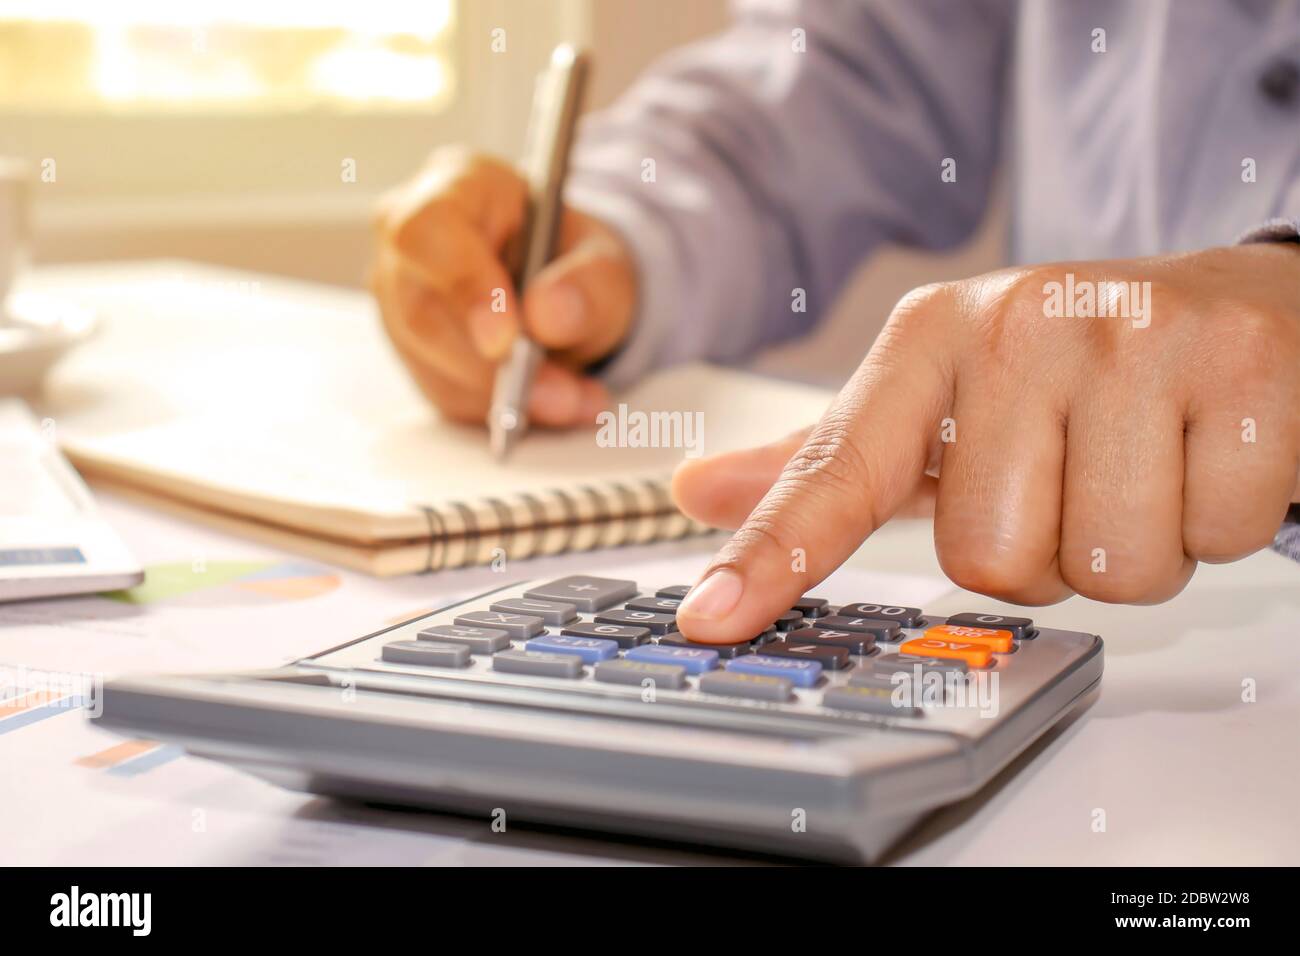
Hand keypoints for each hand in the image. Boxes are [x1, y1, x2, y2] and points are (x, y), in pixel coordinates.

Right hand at [371, 147, 635, 425]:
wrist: (568, 291)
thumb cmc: (574, 260)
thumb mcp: (605, 264)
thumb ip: (587, 285)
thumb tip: (549, 316)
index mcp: (455, 187)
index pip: (428, 231)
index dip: (462, 288)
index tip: (506, 340)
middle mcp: (410, 242)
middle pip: (421, 311)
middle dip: (492, 367)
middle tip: (559, 394)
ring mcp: (400, 300)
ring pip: (431, 364)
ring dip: (505, 397)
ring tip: (574, 400)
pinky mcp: (412, 353)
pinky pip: (447, 394)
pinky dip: (502, 410)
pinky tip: (552, 405)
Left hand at [672, 244, 1299, 641]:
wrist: (1238, 307)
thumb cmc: (1075, 367)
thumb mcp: (941, 399)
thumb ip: (826, 459)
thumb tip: (696, 490)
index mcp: (933, 336)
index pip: (838, 466)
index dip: (774, 553)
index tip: (712, 618)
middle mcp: (1021, 324)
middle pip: (990, 559)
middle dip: (1043, 555)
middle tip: (1076, 479)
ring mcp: (1138, 340)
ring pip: (1105, 567)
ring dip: (1130, 549)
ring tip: (1143, 466)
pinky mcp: (1246, 371)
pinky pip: (1214, 538)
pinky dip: (1217, 523)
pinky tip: (1208, 454)